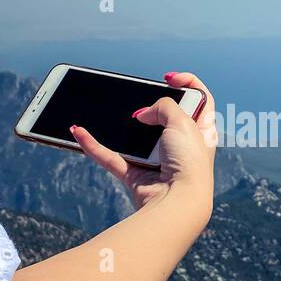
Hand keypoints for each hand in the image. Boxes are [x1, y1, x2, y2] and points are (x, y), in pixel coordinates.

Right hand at [71, 71, 215, 217]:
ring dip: (117, 127)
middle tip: (139, 96)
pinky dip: (93, 147)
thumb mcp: (182, 121)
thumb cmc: (188, 162)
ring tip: (103, 110)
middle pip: (165, 118)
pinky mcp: (137, 176)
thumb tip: (142, 115)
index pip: (201, 99)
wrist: (177, 203)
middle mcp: (182, 146)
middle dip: (150, 107)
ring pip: (134, 139)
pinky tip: (79, 132)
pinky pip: (111, 157)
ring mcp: (158, 162)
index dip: (188, 83)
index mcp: (201, 130)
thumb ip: (163, 106)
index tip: (168, 77)